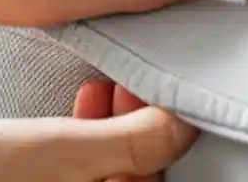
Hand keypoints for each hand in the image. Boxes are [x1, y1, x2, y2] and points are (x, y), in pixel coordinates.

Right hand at [0, 82, 195, 181]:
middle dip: (143, 118)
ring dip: (120, 120)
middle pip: (144, 167)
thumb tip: (184, 121)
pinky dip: (91, 133)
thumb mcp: (64, 152)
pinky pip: (85, 166)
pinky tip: (83, 102)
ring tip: (108, 85)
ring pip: (115, 163)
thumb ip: (135, 140)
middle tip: (135, 79)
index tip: (164, 84)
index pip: (166, 168)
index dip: (172, 121)